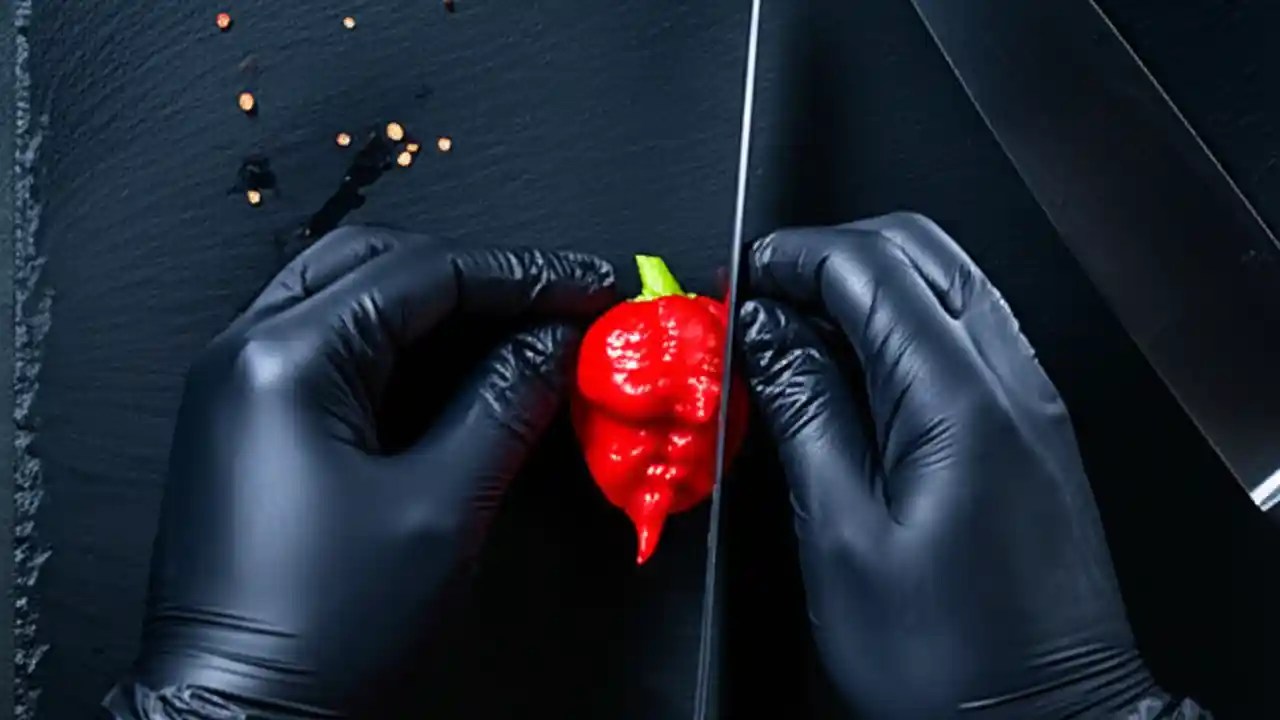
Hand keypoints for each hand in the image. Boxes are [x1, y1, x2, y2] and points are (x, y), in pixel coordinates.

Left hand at [105, 227, 615, 716]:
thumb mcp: (439, 507)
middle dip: (482, 280)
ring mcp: (243, 391)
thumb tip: (556, 341)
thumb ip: (506, 402)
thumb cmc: (317, 635)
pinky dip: (409, 353)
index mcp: (283, 361)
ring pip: (359, 302)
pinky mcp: (256, 429)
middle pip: (385, 266)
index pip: (426, 273)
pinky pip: (340, 356)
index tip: (589, 287)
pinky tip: (467, 377)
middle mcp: (248, 357)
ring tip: (526, 338)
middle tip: (560, 305)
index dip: (525, 275)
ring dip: (446, 311)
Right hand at [739, 213, 1159, 716]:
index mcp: (960, 402)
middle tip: (766, 290)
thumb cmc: (950, 661)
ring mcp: (1032, 404)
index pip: (872, 270)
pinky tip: (861, 366)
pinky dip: (907, 320)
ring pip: (951, 282)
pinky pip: (971, 332)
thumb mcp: (843, 537)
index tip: (744, 275)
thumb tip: (763, 335)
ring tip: (802, 324)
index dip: (795, 257)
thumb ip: (803, 414)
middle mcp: (1011, 385)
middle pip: (921, 251)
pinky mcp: (1035, 431)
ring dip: (871, 279)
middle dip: (833, 251)